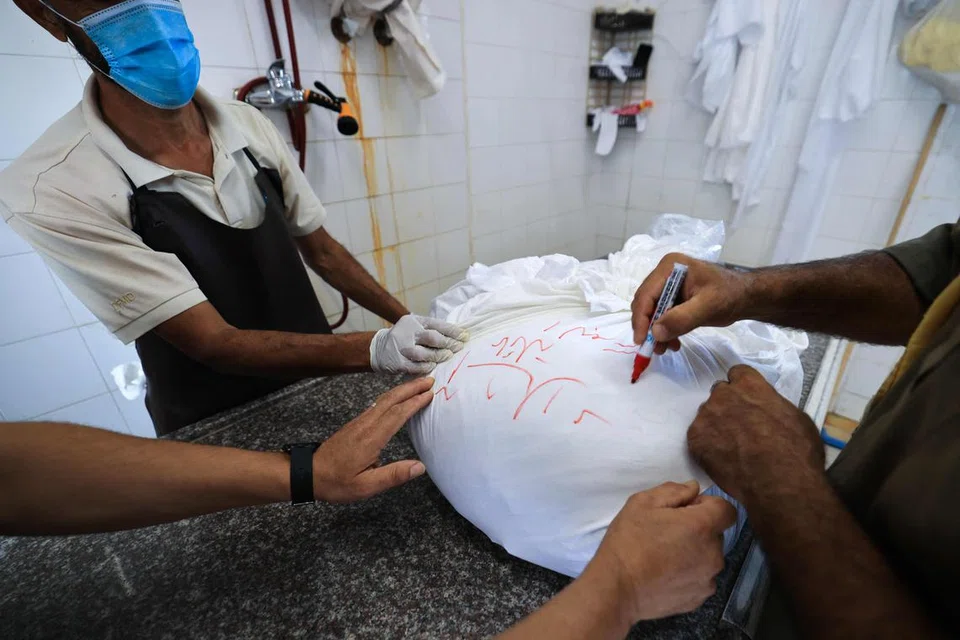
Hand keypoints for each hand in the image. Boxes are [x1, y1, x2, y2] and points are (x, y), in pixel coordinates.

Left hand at [312, 377, 433, 502]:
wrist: (309, 474)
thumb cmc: (337, 482)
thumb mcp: (366, 486)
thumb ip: (394, 475)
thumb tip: (420, 467)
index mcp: (371, 438)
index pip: (397, 414)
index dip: (415, 402)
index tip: (431, 393)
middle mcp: (365, 425)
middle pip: (391, 399)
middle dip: (411, 388)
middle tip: (430, 379)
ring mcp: (359, 422)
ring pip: (383, 399)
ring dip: (402, 390)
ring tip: (418, 385)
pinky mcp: (355, 424)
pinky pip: (377, 404)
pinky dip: (392, 396)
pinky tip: (397, 398)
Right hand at [369, 315, 468, 374]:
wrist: (378, 348)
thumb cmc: (403, 337)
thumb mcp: (414, 326)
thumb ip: (431, 329)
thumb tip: (456, 334)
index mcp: (414, 322)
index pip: (436, 324)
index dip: (452, 331)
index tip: (464, 335)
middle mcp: (407, 333)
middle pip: (432, 338)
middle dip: (449, 343)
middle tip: (459, 347)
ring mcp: (402, 348)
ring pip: (424, 353)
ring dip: (439, 356)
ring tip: (448, 356)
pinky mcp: (398, 362)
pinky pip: (415, 366)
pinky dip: (427, 366)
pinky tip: (433, 366)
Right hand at [585, 481, 736, 622]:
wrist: (617, 589)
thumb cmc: (628, 541)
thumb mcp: (642, 503)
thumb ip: (673, 491)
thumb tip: (693, 488)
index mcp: (702, 526)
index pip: (727, 510)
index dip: (708, 505)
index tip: (686, 510)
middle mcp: (713, 554)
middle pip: (715, 534)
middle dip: (697, 529)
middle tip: (666, 533)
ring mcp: (708, 579)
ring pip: (708, 558)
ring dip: (693, 553)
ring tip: (664, 556)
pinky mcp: (699, 599)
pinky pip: (700, 579)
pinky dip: (688, 574)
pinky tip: (664, 574)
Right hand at [631, 254, 751, 351]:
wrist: (747, 297)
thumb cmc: (730, 295)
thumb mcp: (708, 306)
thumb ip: (682, 319)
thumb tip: (656, 333)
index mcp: (670, 267)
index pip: (646, 294)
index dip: (641, 319)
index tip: (641, 342)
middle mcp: (665, 274)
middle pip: (645, 303)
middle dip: (648, 327)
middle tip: (653, 348)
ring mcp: (669, 285)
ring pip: (652, 311)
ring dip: (656, 331)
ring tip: (665, 349)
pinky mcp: (674, 297)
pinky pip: (662, 315)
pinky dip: (664, 330)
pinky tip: (673, 342)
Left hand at [687, 365, 824, 503]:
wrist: (779, 483)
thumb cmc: (797, 450)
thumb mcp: (794, 416)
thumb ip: (772, 404)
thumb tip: (766, 408)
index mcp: (750, 384)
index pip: (737, 374)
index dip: (742, 388)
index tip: (747, 401)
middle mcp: (723, 394)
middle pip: (720, 394)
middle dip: (727, 406)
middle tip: (739, 427)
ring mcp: (706, 416)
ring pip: (707, 416)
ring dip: (716, 426)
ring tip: (732, 448)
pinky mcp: (695, 439)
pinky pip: (699, 438)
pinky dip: (708, 446)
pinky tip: (723, 460)